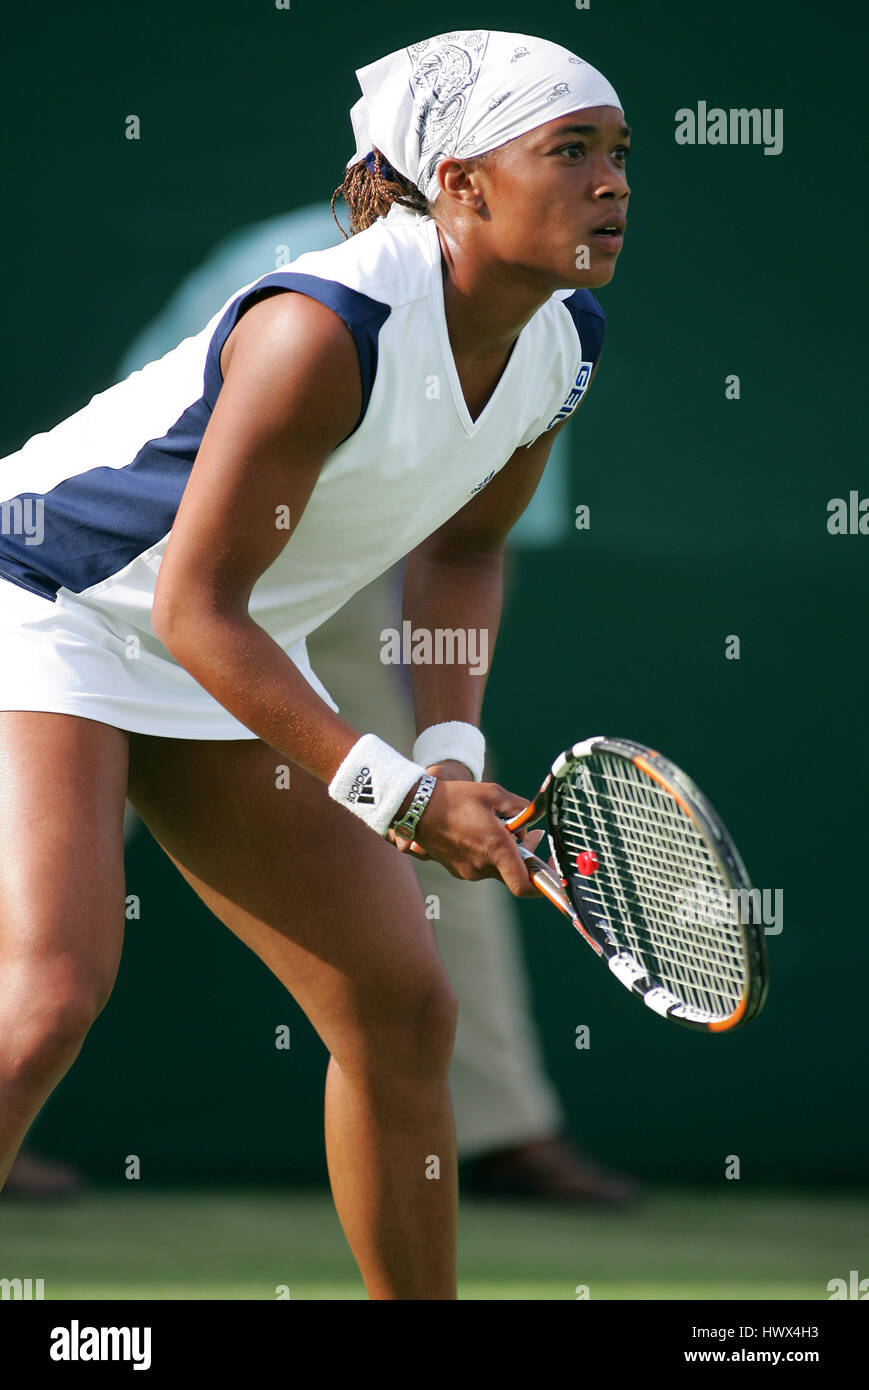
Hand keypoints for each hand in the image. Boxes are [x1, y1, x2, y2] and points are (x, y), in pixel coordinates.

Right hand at [389, 766, 547, 898]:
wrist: (416, 807)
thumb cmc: (455, 798)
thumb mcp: (494, 794)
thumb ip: (520, 808)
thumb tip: (532, 821)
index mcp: (496, 849)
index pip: (525, 885)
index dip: (543, 884)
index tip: (550, 870)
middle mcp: (482, 866)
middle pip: (514, 872)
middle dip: (524, 853)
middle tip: (529, 831)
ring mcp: (468, 871)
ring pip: (497, 866)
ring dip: (503, 850)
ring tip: (497, 823)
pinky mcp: (457, 869)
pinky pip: (481, 864)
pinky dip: (487, 852)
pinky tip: (479, 830)